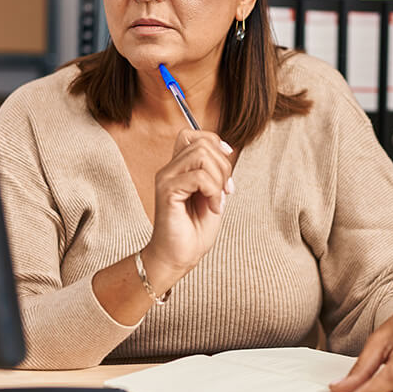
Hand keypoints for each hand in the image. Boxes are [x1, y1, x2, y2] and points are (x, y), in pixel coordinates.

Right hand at [142, 129, 234, 289]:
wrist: (179, 256)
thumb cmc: (194, 230)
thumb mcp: (212, 194)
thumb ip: (215, 172)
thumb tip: (226, 151)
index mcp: (178, 168)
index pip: (191, 135)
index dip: (214, 142)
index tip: (226, 164)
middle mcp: (169, 169)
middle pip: (202, 143)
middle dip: (223, 165)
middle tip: (226, 190)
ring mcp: (166, 178)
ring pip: (201, 155)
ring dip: (219, 178)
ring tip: (218, 200)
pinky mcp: (167, 191)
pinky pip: (199, 177)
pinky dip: (214, 192)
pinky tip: (213, 208)